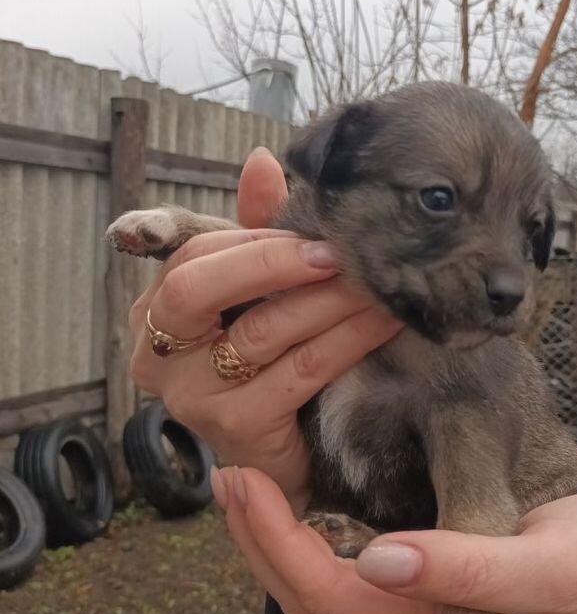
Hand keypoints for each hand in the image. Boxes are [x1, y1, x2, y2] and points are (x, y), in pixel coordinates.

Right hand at [127, 147, 402, 510]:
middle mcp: (156, 353)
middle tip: (337, 252)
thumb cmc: (269, 362)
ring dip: (332, 299)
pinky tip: (385, 322)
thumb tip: (262, 159)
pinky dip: (349, 339)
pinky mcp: (235, 428)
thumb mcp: (258, 293)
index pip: (192, 254)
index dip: (255, 239)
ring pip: (265, 329)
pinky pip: (301, 370)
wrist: (289, 454)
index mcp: (155, 310)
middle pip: (198, 287)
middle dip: (273, 261)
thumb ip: (255, 231)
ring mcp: (191, 395)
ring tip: (379, 281)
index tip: (316, 233)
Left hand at [214, 467, 576, 613]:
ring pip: (322, 594)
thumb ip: (470, 571)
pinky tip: (298, 509)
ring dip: (277, 541)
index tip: (249, 482)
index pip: (331, 603)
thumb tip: (377, 561)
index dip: (280, 548)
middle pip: (312, 602)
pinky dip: (310, 542)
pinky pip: (347, 577)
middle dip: (262, 542)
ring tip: (247, 487)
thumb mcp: (552, 567)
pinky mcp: (424, 595)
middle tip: (231, 476)